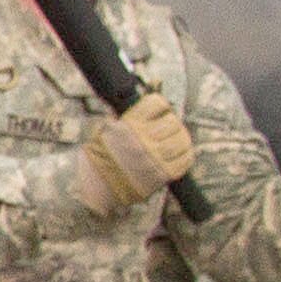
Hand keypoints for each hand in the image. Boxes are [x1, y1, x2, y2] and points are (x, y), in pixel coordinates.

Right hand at [77, 91, 192, 211]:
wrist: (94, 188)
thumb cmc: (98, 158)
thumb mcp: (105, 130)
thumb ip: (123, 116)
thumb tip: (144, 93)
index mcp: (129, 126)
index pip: (156, 104)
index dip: (161, 105)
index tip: (161, 110)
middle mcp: (143, 141)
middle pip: (173, 122)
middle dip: (172, 122)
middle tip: (169, 126)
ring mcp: (154, 159)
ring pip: (182, 141)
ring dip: (182, 138)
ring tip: (177, 140)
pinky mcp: (161, 175)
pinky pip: (184, 161)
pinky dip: (186, 155)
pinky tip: (180, 154)